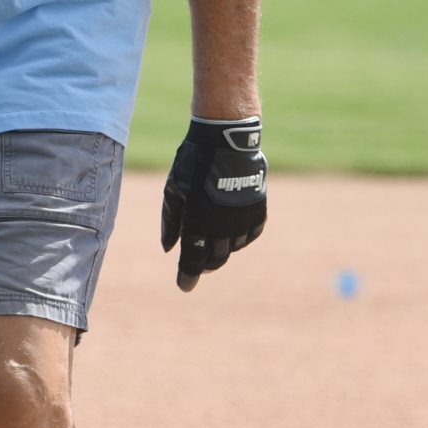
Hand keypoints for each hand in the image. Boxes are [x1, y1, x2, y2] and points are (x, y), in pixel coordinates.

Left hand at [160, 116, 267, 290]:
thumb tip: (169, 248)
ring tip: (211, 243)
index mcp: (199, 222)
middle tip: (196, 265)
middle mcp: (224, 226)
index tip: (184, 286)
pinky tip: (231, 233)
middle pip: (215, 259)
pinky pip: (251, 235)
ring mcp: (243, 219)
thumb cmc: (193, 163)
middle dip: (204, 265)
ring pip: (233, 248)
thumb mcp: (173, 190)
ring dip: (221, 250)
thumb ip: (170, 221)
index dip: (188, 276)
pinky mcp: (258, 210)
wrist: (227, 141)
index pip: (193, 259)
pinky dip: (240, 238)